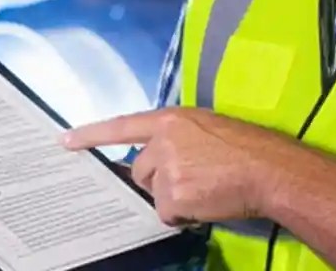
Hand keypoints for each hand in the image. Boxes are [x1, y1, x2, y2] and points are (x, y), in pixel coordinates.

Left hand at [62, 107, 298, 225]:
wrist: (270, 170)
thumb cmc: (247, 149)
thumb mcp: (206, 128)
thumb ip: (176, 138)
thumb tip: (156, 160)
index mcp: (170, 119)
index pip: (121, 126)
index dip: (91, 134)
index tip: (65, 140)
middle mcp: (162, 140)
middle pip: (140, 171)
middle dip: (160, 181)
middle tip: (196, 180)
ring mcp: (166, 167)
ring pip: (154, 194)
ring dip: (174, 199)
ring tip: (207, 189)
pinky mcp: (173, 194)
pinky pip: (167, 214)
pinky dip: (184, 216)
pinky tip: (208, 203)